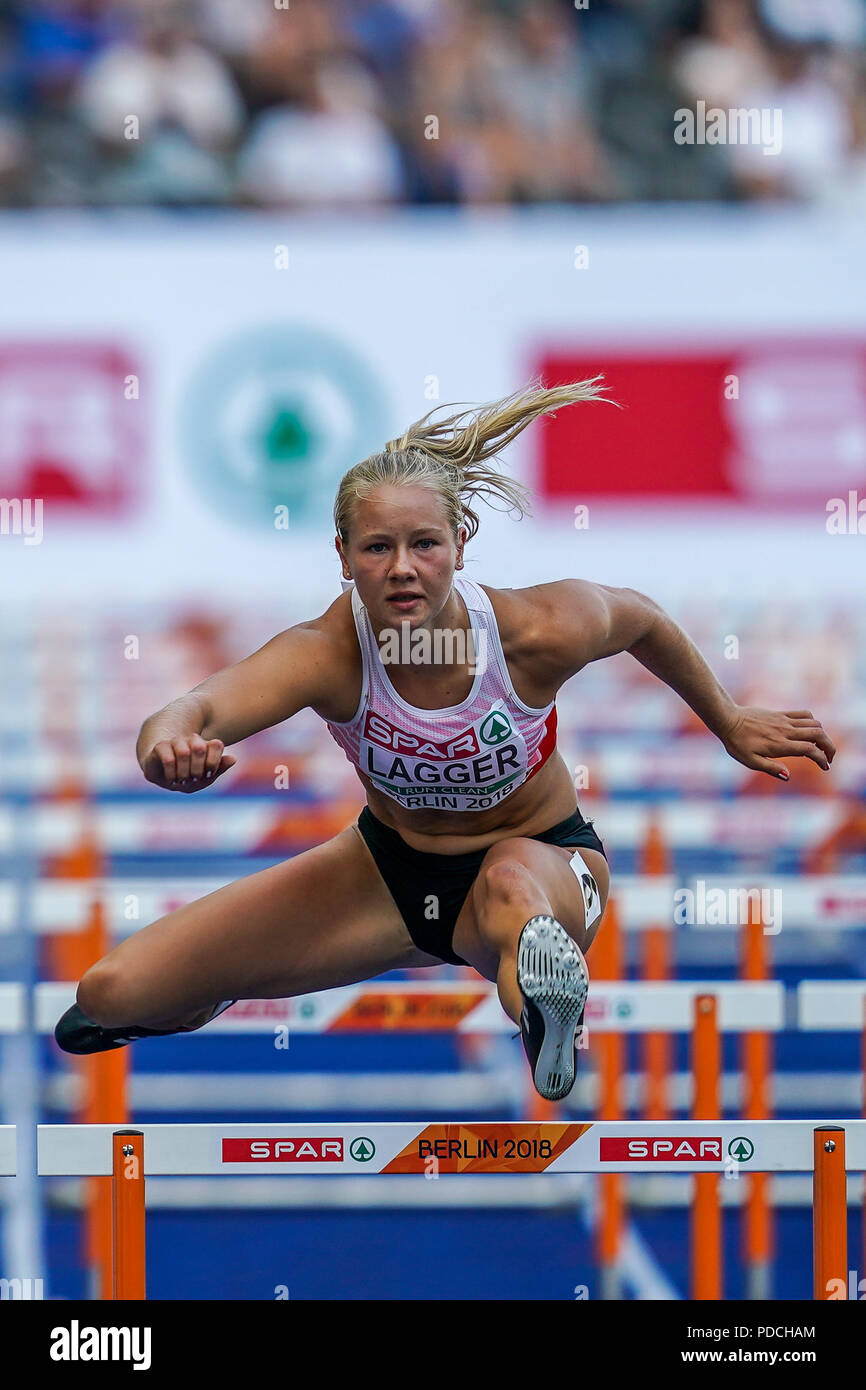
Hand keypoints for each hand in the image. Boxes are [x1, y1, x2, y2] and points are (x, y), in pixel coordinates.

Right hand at [140, 735, 236, 791]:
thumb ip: (219, 768)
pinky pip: (169, 759)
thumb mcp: (204, 777)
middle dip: (198, 769)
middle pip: (199, 748)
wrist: (161, 772)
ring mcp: (175, 742)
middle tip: (194, 779)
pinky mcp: (160, 747)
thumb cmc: (186, 775)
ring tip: (182, 781)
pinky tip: (172, 780)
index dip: (214, 762)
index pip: (216, 745)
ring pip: (183, 752)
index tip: (209, 774)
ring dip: (184, 772)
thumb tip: (234, 758)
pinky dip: (172, 773)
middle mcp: (190, 740)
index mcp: (205, 745)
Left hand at [718, 706, 835, 779]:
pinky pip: (804, 714)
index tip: (825, 767)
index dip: (822, 759)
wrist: (728, 719)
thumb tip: (788, 776)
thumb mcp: (750, 761)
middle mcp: (786, 731)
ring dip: (823, 735)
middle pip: (819, 734)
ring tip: (821, 746)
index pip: (810, 750)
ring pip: (814, 723)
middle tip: (830, 758)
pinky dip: (813, 721)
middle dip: (830, 747)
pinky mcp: (781, 713)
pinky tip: (810, 730)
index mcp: (780, 745)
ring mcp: (784, 720)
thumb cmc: (737, 743)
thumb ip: (770, 769)